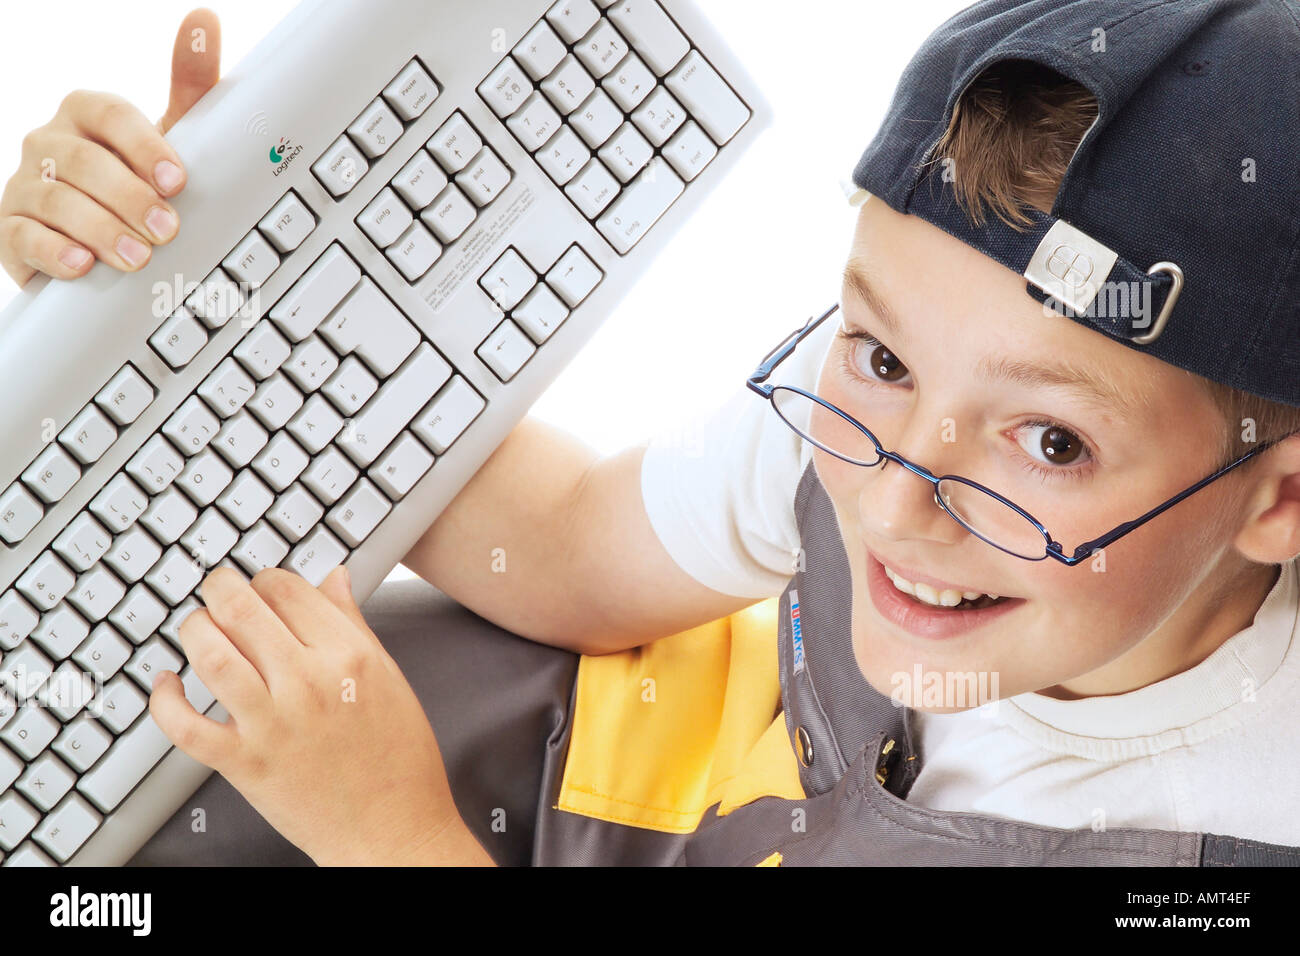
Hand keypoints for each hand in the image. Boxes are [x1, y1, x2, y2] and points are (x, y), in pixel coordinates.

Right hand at [0, 8, 221, 286]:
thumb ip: (189, 86)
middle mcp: (49, 144)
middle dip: (128, 197)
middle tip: (167, 229)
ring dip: (100, 230)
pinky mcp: (11, 231)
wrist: (97, 239)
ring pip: (55, 201)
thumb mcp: (171, 138)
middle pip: (82, 162)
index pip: (108, 114)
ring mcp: (25, 186)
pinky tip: (84, 266)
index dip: (143, 146)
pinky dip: (56, 253)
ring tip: (138, 257)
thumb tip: (205, 19)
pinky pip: (24, 238)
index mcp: (86, 115)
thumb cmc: (137, 181)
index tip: (178, 180)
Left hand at [148, 565, 493, 865]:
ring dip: (193, 630)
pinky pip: (186, 726)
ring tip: (196, 628)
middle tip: (216, 590)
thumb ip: (354, 625)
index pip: (288, 589)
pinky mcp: (245, 763)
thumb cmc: (398, 760)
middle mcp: (309, 683)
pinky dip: (165, 700)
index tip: (261, 588)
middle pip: (242, 610)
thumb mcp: (389, 678)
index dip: (265, 580)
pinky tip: (168, 685)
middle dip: (220, 589)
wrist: (393, 830)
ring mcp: (273, 724)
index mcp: (349, 656)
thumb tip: (335, 579)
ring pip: (211, 655)